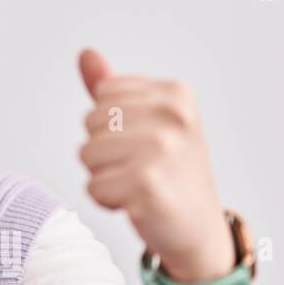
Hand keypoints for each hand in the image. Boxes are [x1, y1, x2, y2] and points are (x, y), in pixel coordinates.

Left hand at [76, 47, 233, 282]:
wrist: (198, 230)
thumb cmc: (170, 173)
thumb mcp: (149, 123)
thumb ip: (115, 90)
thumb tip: (85, 54)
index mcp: (176, 93)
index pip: (103, 96)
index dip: (111, 126)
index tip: (144, 145)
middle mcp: (173, 116)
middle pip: (91, 122)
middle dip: (105, 151)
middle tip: (142, 169)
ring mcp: (161, 149)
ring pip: (87, 154)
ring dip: (105, 176)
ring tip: (139, 185)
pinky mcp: (146, 184)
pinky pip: (93, 186)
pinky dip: (108, 200)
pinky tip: (137, 204)